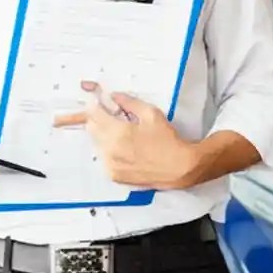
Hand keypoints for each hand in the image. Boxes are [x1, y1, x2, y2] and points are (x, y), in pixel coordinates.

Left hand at [53, 83, 196, 188]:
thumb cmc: (168, 140)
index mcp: (117, 132)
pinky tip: (125, 151)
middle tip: (113, 119)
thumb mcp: (151, 113)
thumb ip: (129, 102)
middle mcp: (110, 149)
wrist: (180, 168)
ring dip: (103, 137)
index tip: (100, 104)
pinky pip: (103, 159)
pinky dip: (109, 152)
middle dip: (98, 120)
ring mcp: (110, 164)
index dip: (95, 106)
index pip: (93, 114)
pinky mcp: (113, 175)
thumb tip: (113, 96)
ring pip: (96, 144)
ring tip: (123, 137)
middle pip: (91, 128)